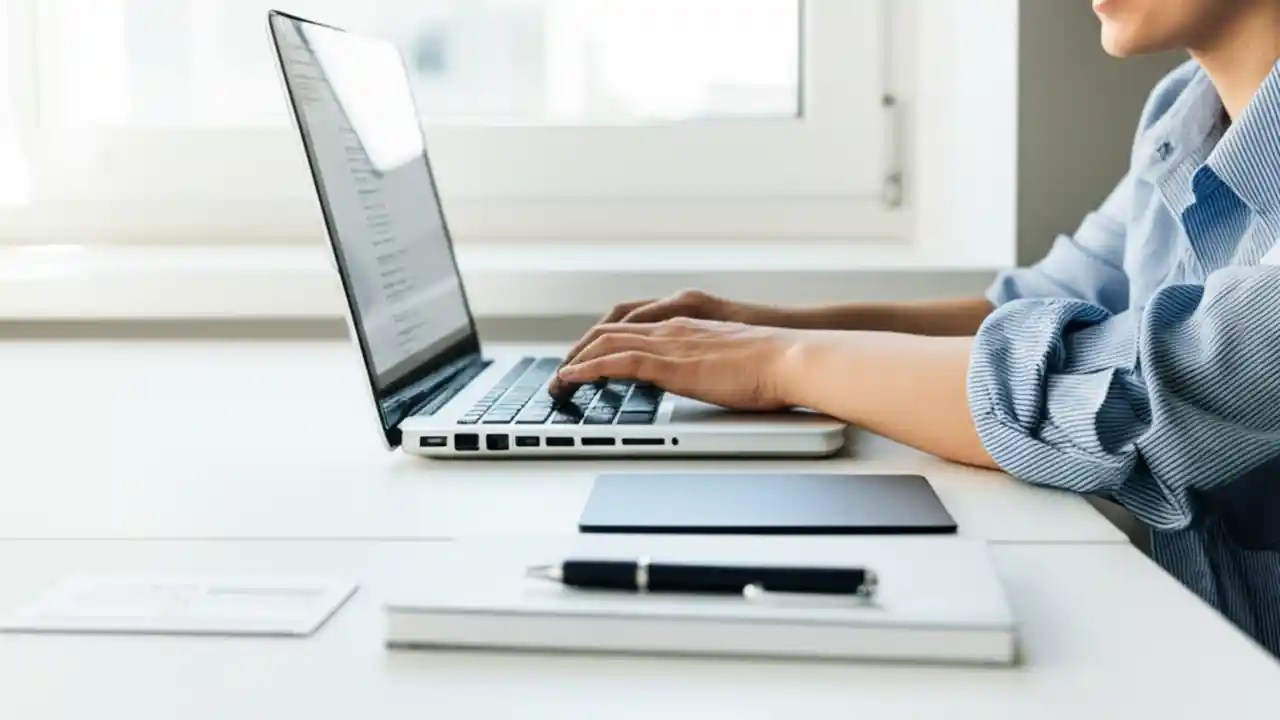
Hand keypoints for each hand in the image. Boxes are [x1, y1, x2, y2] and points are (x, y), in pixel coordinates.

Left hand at [564, 289, 779, 363]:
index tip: (591, 360)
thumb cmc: (775, 366)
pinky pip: (614, 362)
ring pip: (605, 343)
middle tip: (564, 370)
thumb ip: (716, 367)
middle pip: (611, 331)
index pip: (635, 328)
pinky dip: (586, 370)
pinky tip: (571, 379)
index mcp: (689, 326)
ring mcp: (669, 342)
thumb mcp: (736, 362)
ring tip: (558, 379)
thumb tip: (716, 381)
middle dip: (582, 349)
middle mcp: (673, 327)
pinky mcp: (668, 362)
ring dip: (576, 360)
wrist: (790, 358)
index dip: (607, 342)